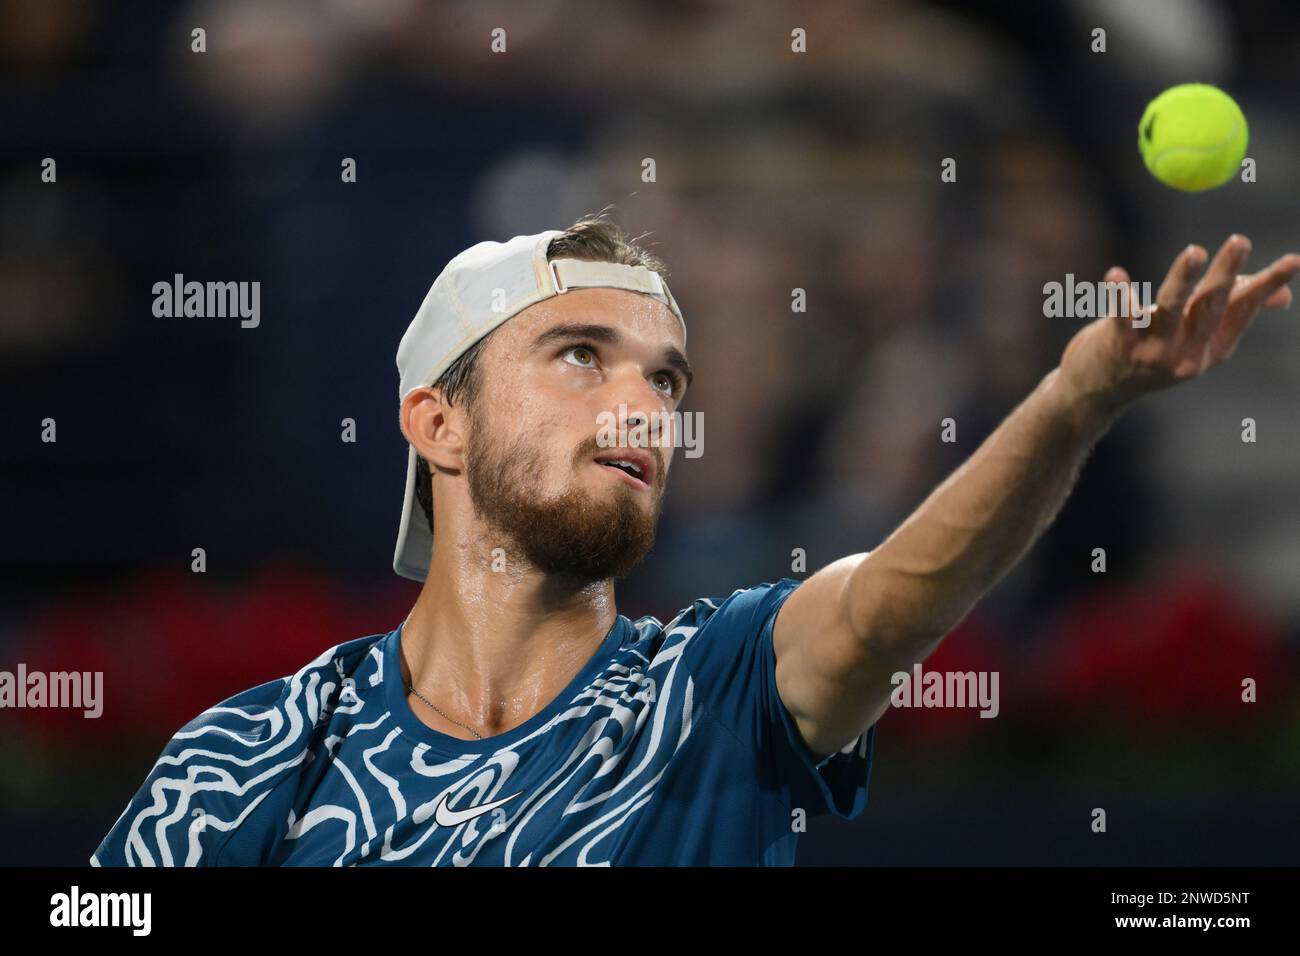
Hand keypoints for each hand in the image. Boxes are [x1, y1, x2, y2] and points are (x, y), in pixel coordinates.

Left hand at [1057, 234, 1299, 414]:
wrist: (1096, 393)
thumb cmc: (1151, 353)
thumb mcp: (1195, 340)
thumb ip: (1233, 314)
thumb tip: (1285, 297)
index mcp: (1211, 350)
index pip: (1243, 311)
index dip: (1266, 286)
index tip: (1293, 261)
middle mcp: (1186, 354)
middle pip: (1210, 307)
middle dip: (1226, 275)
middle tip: (1240, 240)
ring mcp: (1152, 353)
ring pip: (1170, 310)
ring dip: (1182, 279)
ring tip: (1194, 252)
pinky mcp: (1118, 347)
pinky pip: (1121, 318)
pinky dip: (1119, 295)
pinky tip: (1116, 275)